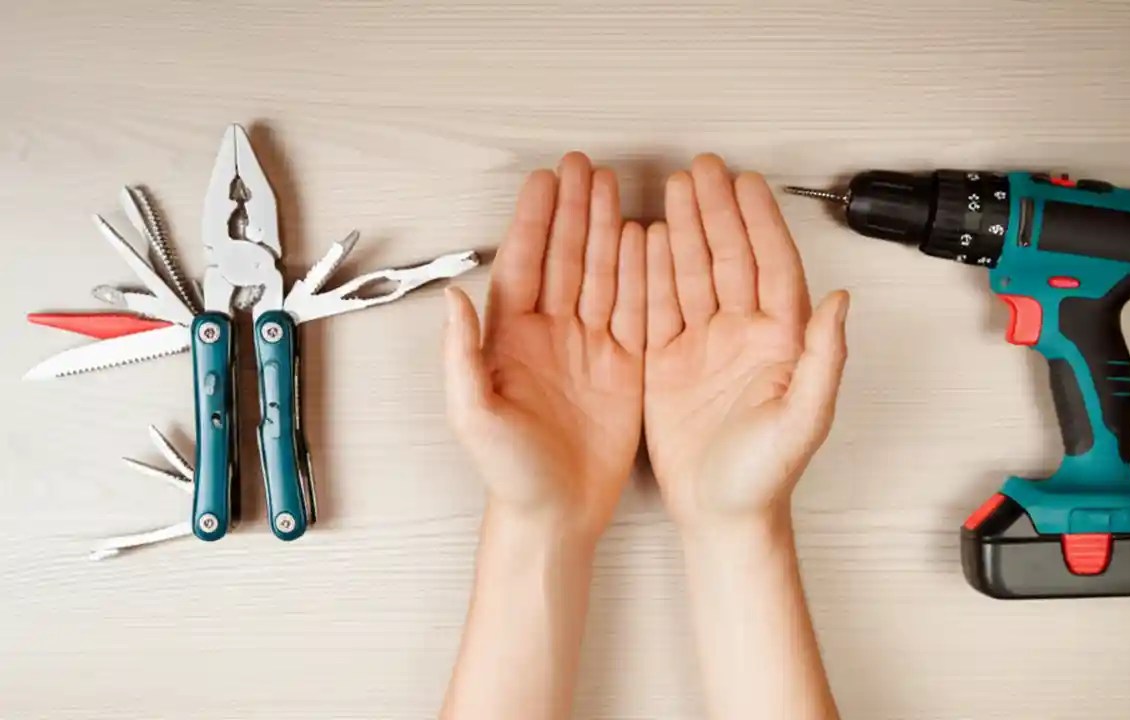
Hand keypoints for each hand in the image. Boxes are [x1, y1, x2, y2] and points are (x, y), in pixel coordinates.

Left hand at [444, 152, 645, 539]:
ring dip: (606, 231)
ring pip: (601, 275)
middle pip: (566, 259)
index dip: (537, 221)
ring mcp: (590, 347)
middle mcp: (551, 334)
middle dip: (575, 211)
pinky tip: (646, 240)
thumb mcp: (474, 416)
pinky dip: (642, 274)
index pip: (527, 265)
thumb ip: (461, 356)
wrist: (556, 514)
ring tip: (614, 186)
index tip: (547, 181)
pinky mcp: (624, 367)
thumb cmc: (509, 472)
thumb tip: (453, 297)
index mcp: (512, 339)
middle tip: (584, 166)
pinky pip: (636, 310)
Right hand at [644, 154, 848, 527]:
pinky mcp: (669, 362)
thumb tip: (839, 300)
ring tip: (672, 188)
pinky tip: (645, 239)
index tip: (744, 183)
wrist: (721, 516)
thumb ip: (824, 358)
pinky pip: (660, 305)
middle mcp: (744, 335)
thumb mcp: (803, 420)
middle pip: (729, 258)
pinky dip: (652, 270)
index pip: (770, 267)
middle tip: (701, 168)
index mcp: (780, 342)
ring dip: (685, 230)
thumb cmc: (766, 477)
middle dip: (716, 211)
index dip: (758, 222)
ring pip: (693, 274)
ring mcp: (704, 345)